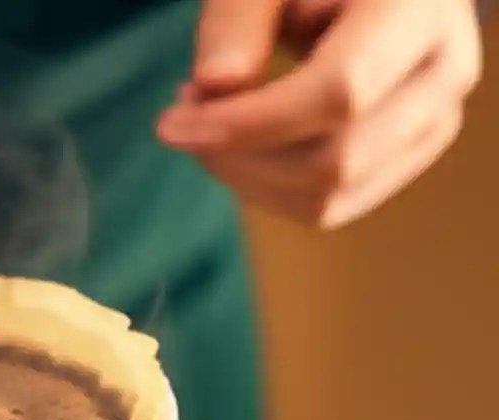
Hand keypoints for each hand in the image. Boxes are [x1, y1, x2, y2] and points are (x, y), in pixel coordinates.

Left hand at [157, 0, 483, 228]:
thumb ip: (238, 21)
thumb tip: (215, 85)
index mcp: (418, 11)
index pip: (339, 93)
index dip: (247, 122)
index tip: (169, 124)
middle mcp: (444, 72)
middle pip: (333, 160)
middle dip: (235, 155)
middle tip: (182, 113)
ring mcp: (434, 122)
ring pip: (328, 197)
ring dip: (244, 178)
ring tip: (205, 123)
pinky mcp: (406, 156)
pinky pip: (329, 206)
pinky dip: (265, 188)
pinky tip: (236, 144)